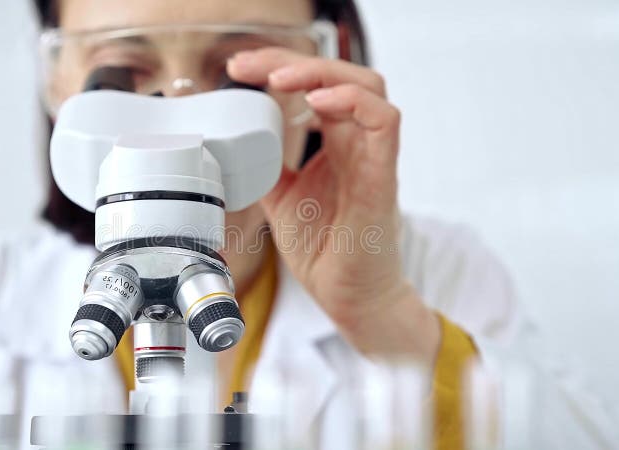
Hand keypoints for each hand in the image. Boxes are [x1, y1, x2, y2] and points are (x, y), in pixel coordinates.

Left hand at [227, 48, 439, 361]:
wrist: (346, 296)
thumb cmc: (324, 248)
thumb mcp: (279, 196)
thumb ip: (265, 165)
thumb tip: (233, 141)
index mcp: (335, 142)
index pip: (314, 84)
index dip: (277, 67)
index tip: (238, 69)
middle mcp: (356, 142)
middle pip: (339, 74)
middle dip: (291, 60)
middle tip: (249, 67)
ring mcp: (372, 156)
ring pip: (368, 85)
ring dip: (322, 73)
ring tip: (280, 80)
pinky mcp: (382, 176)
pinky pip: (384, 122)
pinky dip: (353, 102)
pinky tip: (318, 104)